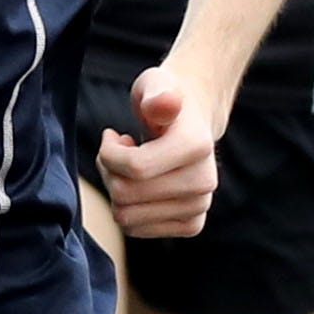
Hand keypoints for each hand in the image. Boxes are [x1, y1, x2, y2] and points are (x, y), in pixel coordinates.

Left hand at [98, 65, 221, 241]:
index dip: (108, 153)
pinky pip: (136, 229)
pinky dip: (128, 207)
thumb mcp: (155, 85)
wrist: (190, 122)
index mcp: (198, 146)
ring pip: (126, 216)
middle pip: (126, 195)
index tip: (112, 135)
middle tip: (119, 151)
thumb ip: (157, 95)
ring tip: (129, 167)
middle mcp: (205, 182)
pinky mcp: (192, 224)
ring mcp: (200, 206)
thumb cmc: (162, 101)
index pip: (135, 168)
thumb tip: (166, 104)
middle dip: (109, 172)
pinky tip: (139, 185)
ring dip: (116, 190)